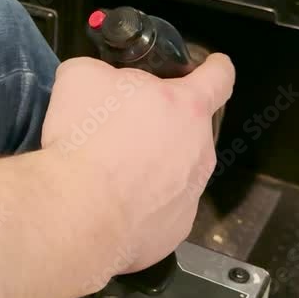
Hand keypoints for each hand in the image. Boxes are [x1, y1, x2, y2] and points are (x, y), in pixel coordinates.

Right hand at [41, 54, 234, 274]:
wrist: (79, 213)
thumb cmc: (86, 138)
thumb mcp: (80, 78)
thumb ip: (100, 72)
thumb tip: (99, 82)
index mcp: (187, 106)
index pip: (219, 78)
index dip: (217, 68)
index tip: (214, 67)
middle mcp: (200, 151)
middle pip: (189, 130)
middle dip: (162, 126)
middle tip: (122, 131)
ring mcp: (191, 195)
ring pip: (175, 172)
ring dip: (150, 168)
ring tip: (110, 175)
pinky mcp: (176, 230)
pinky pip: (160, 209)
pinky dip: (140, 205)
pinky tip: (111, 206)